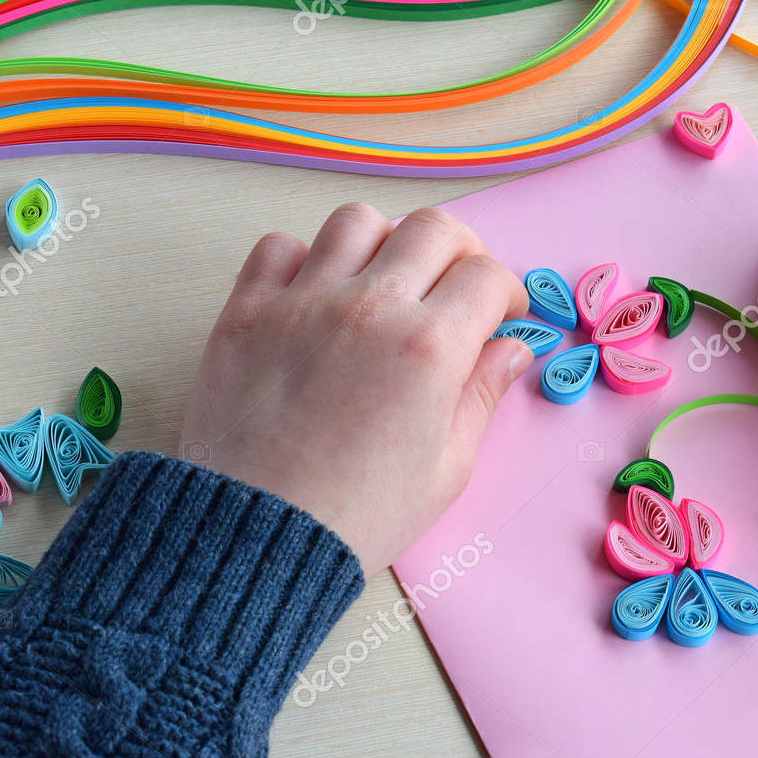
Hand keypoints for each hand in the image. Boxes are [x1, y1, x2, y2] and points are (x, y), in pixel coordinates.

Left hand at [180, 203, 531, 570]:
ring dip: (384, 243)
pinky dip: (303, 259)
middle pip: (433, 229)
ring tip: (384, 282)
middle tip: (455, 286)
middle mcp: (370, 308)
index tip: (500, 315)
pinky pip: (279, 247)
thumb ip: (482, 396)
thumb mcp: (447, 468)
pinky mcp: (247, 312)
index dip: (506, 290)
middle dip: (460, 251)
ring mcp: (303, 303)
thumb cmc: (359, 515)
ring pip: (358, 221)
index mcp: (430, 348)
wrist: (259, 536)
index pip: (486, 275)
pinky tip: (317, 295)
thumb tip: (510, 350)